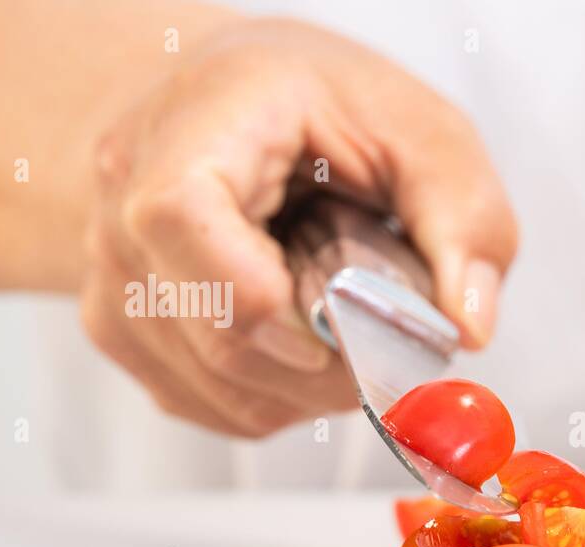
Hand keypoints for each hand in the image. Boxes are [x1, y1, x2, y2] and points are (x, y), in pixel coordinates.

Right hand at [81, 17, 516, 436]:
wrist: (237, 106)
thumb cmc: (330, 112)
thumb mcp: (427, 136)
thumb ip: (463, 222)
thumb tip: (469, 325)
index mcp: (199, 123)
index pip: (178, 218)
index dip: (258, 297)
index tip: (338, 328)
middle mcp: (127, 198)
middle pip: (209, 330)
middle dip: (322, 366)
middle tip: (389, 344)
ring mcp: (114, 271)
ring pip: (212, 384)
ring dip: (306, 388)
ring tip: (348, 328)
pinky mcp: (125, 329)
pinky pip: (206, 402)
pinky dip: (275, 397)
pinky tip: (304, 345)